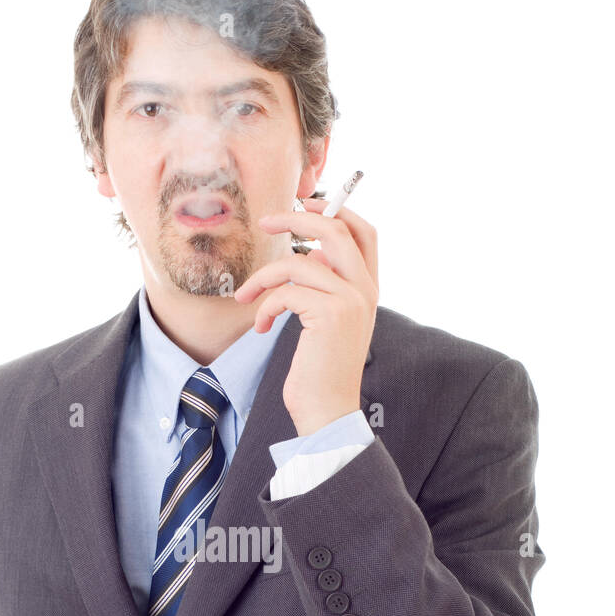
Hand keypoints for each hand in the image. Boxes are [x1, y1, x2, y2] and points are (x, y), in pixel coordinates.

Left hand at [232, 196, 378, 436]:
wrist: (328, 412)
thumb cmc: (321, 372)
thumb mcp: (328, 323)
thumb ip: (326, 287)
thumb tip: (309, 255)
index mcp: (368, 289)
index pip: (363, 231)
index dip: (334, 209)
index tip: (303, 204)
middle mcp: (365, 290)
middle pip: (334, 229)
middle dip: (296, 217)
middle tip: (265, 222)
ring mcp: (350, 301)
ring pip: (299, 262)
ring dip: (263, 277)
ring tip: (245, 297)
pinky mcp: (329, 315)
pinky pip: (286, 291)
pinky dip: (265, 306)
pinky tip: (260, 327)